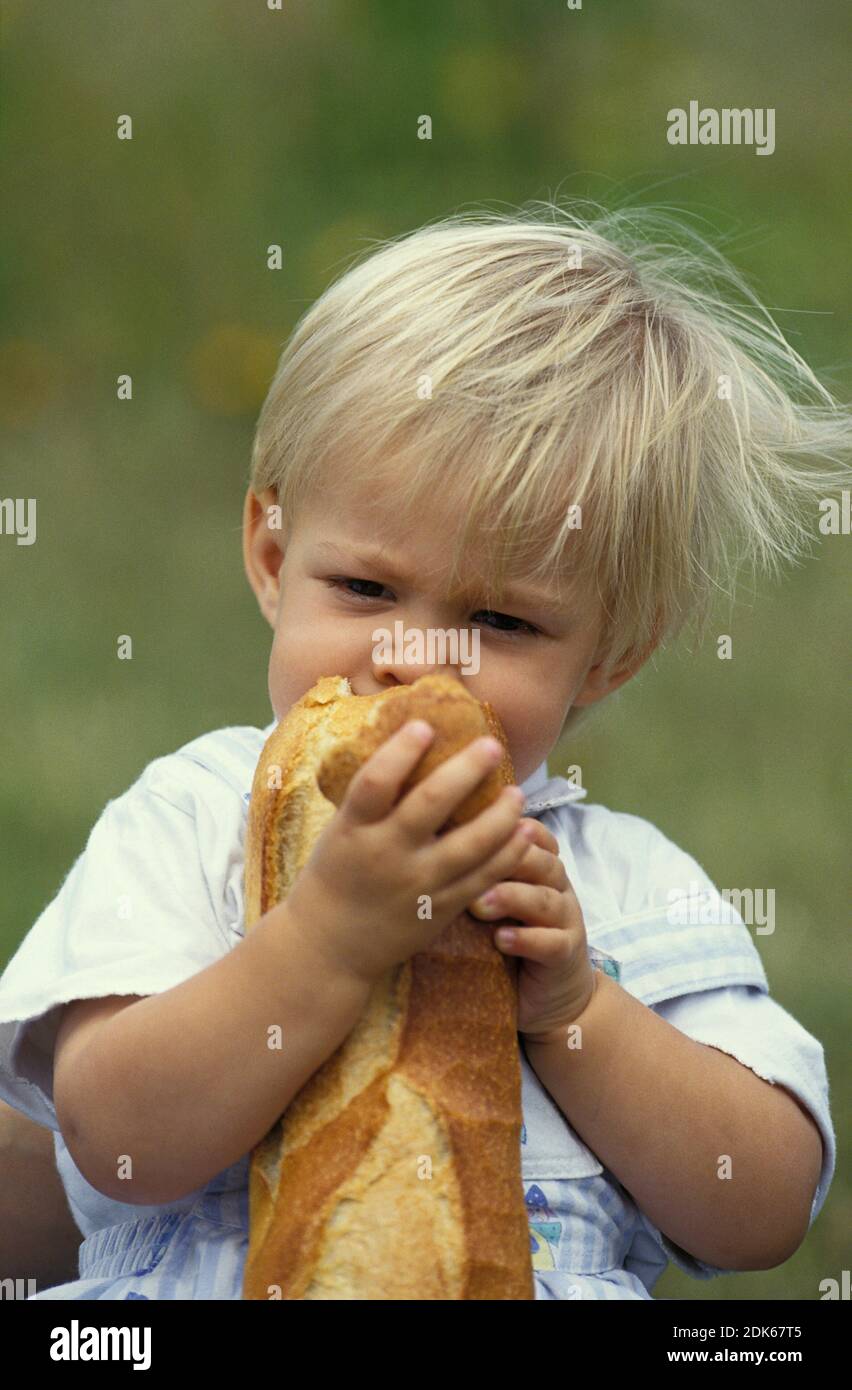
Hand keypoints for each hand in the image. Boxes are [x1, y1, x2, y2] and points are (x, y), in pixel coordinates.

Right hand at [284, 721, 537, 985]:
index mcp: (353, 829)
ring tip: (517, 793)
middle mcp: (386, 854)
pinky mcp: (439, 908)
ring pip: (470, 845)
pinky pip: (482, 878)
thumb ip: (372, 798)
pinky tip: (523, 832)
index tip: (425, 726)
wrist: (330, 946)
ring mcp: (416, 884)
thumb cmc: (336, 875)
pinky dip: (508, 854)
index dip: (401, 752)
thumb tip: (409, 742)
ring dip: (500, 815)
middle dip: (466, 771)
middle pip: (431, 804)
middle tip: (491, 746)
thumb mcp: (341, 831)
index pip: (375, 782)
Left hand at [468, 819, 595, 1038]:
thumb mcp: (494, 902)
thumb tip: (429, 844)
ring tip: (480, 905)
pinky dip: (528, 939)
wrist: (550, 995)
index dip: (507, 827)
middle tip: (467, 866)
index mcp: (540, 867)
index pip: (533, 835)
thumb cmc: (511, 938)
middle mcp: (557, 887)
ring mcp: (566, 919)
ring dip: (513, 898)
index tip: (468, 826)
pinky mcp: (566, 954)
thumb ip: (477, 874)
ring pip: (546, 899)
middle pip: (540, 861)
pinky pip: (552, 942)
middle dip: (506, 860)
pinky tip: (502, 940)